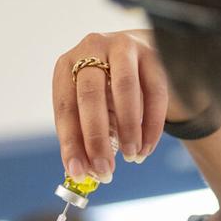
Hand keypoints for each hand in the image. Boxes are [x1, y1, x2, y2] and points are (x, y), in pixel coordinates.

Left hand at [52, 30, 205, 181]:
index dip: (70, 143)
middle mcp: (91, 49)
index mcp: (66, 66)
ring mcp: (123, 47)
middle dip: (97, 138)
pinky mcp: (152, 53)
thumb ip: (84, 138)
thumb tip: (83, 173)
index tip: (78, 172)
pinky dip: (152, 125)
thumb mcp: (90, 109)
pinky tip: (146, 148)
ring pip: (125, 88)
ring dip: (128, 129)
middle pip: (90, 95)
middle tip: (105, 170)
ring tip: (131, 158)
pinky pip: (155, 92)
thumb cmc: (107, 89)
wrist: (140, 54)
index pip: (65, 108)